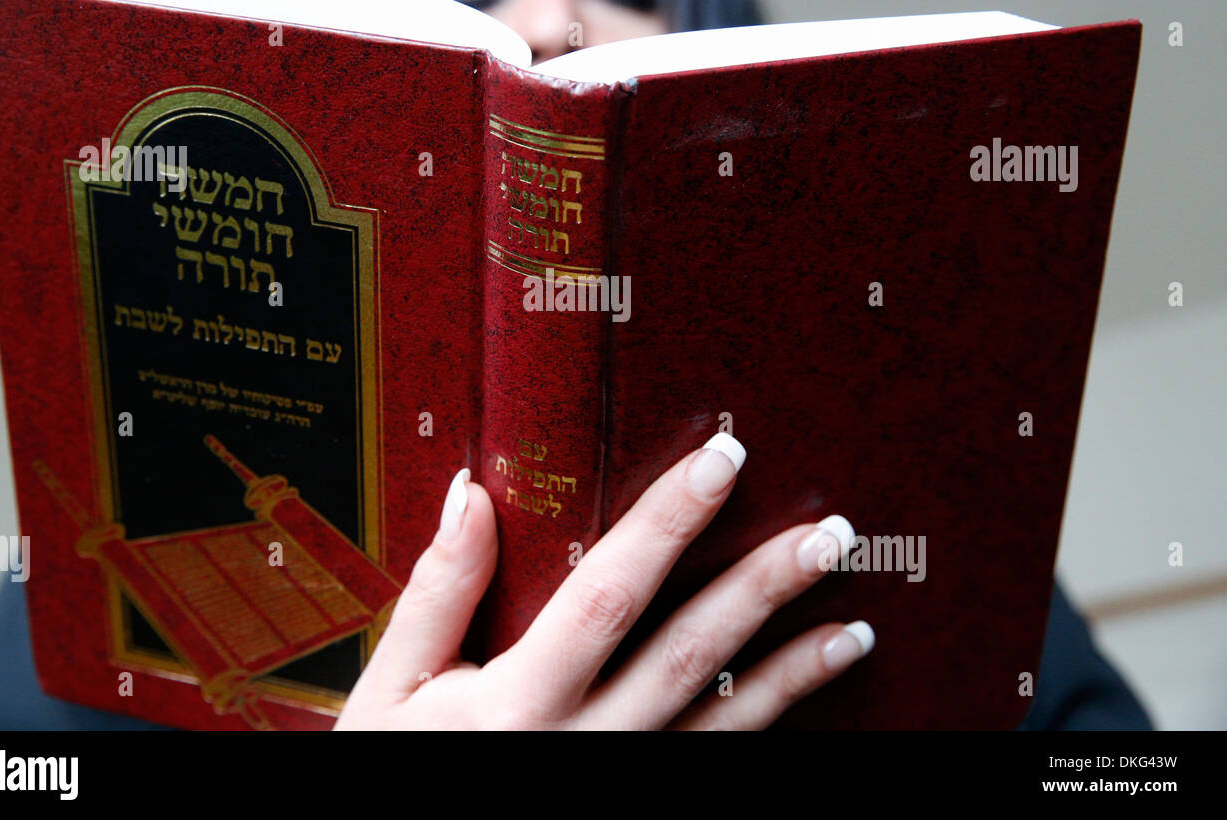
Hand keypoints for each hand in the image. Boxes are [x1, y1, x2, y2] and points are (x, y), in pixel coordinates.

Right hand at [334, 433, 872, 729]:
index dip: (668, 521)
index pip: (609, 592)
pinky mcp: (643, 796)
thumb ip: (439, 592)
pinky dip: (770, 722)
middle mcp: (584, 743)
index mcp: (519, 700)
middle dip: (762, 587)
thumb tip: (473, 494)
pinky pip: (717, 761)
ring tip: (852, 619)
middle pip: (689, 652)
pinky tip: (809, 687)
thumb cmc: (394, 771)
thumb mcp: (393, 690)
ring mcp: (623, 778)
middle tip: (830, 531)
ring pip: (723, 719)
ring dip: (793, 668)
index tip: (721, 459)